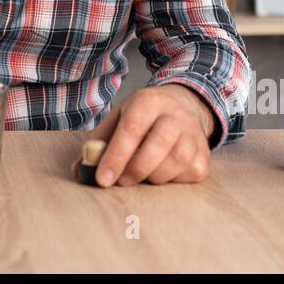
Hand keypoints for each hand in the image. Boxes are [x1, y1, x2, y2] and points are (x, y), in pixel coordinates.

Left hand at [70, 84, 215, 186]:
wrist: (182, 107)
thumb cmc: (142, 117)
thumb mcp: (117, 119)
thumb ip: (97, 143)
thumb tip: (79, 170)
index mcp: (148, 102)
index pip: (131, 129)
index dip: (115, 157)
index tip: (102, 179)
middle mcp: (174, 115)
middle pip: (156, 147)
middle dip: (133, 171)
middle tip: (120, 181)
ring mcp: (193, 135)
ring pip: (173, 165)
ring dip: (151, 178)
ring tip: (141, 174)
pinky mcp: (204, 156)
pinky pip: (186, 177)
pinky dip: (170, 181)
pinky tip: (161, 171)